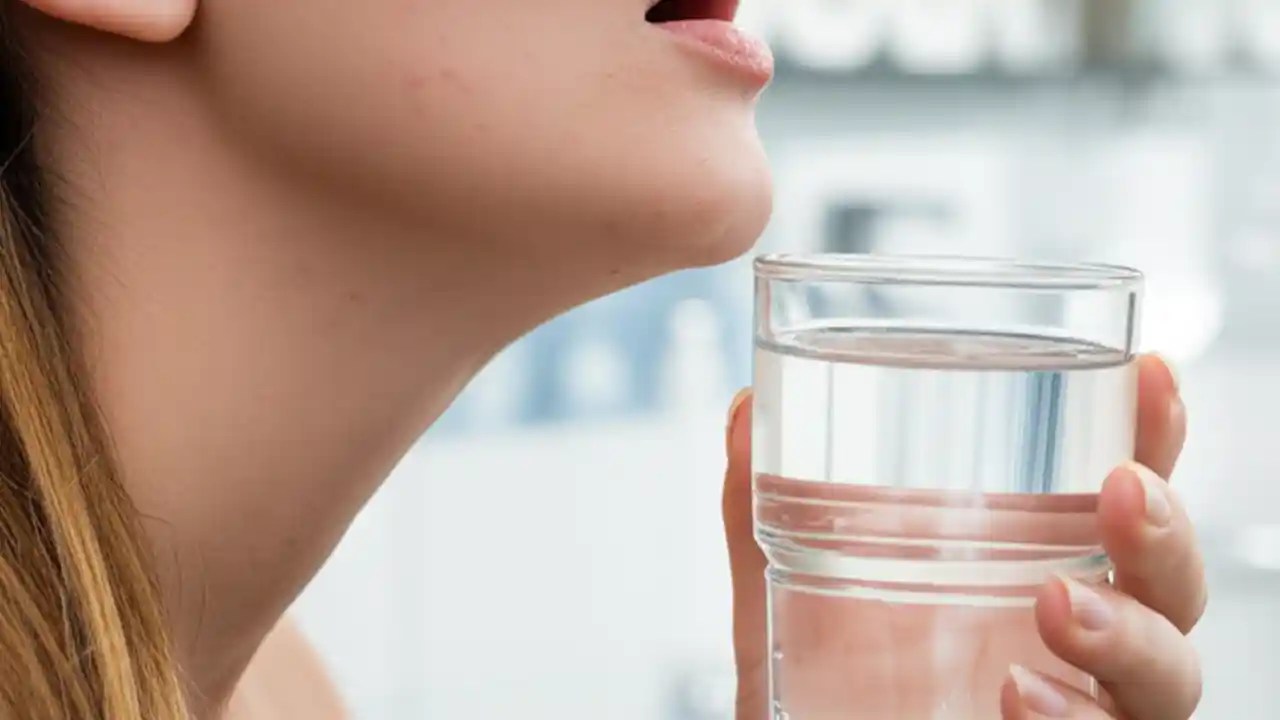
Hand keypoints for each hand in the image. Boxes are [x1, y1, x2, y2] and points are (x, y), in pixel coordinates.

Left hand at [722, 354, 1203, 719]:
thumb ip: (766, 505)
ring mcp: (1078, 708)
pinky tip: (1020, 693)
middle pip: (1169, 583)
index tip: (1151, 373)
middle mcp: (1074, 637)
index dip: (1153, 435)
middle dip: (1165, 531)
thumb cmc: (825, 684)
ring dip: (1128, 632)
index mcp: (1032, 565)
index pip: (1118, 495)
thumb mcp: (792, 591)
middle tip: (1125, 490)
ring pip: (1168, 675)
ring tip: (1058, 603)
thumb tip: (745, 408)